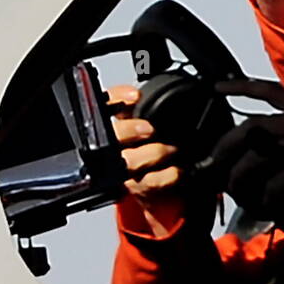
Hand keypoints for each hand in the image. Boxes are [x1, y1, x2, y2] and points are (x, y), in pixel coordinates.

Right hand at [109, 84, 185, 237]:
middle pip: (111, 137)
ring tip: (171, 150)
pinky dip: (169, 174)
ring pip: (130, 161)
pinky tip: (176, 169)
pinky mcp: (139, 190)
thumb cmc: (148, 151)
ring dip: (155, 152)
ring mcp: (124, 172)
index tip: (135, 97)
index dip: (117, 98)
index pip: (106, 105)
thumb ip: (141, 108)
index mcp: (114, 127)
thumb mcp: (144, 124)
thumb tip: (146, 94)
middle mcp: (112, 150)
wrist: (155, 188)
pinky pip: (152, 181)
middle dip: (130, 130)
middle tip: (150, 129)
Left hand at [211, 79, 283, 236]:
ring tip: (240, 192)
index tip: (217, 88)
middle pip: (249, 129)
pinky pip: (274, 184)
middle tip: (216, 164)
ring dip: (241, 180)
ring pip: (254, 160)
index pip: (268, 90)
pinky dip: (267, 199)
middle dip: (226, 148)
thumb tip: (278, 144)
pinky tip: (270, 206)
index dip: (240, 86)